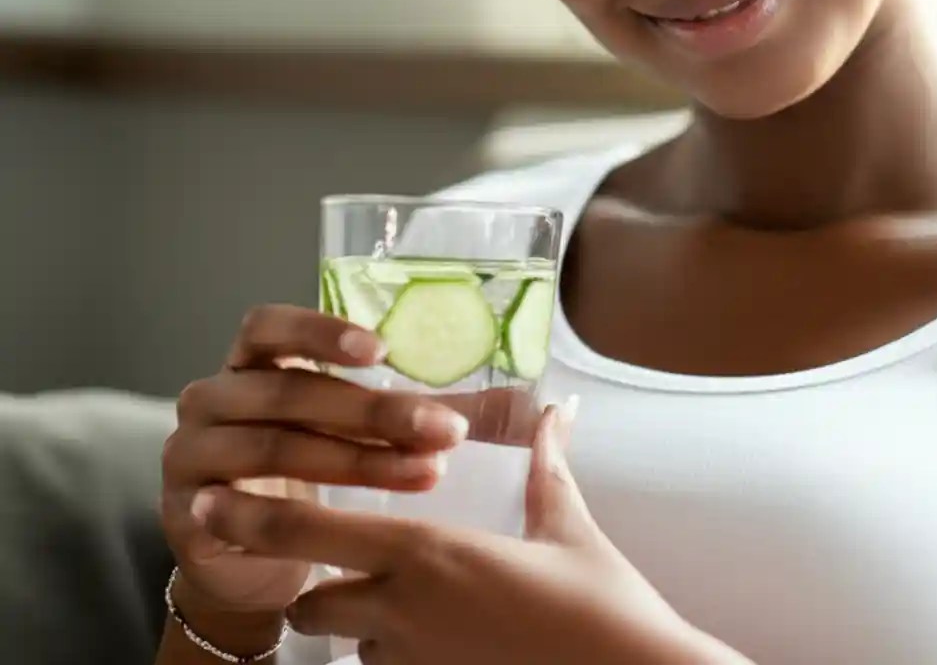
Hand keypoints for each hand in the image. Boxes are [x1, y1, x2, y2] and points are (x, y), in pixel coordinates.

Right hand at [161, 304, 468, 618]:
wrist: (250, 561)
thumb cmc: (313, 477)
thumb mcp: (370, 436)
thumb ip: (432, 412)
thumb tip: (529, 407)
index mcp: (251, 365)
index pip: (267, 326)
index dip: (318, 331)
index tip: (381, 348)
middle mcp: (213, 399)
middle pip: (287, 389)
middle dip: (373, 409)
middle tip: (442, 427)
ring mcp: (191, 453)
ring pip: (275, 445)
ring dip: (358, 460)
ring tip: (427, 472)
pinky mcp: (188, 511)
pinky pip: (243, 504)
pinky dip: (299, 511)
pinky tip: (347, 523)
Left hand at [192, 403, 750, 664]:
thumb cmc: (603, 608)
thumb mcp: (569, 529)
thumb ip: (548, 472)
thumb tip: (558, 418)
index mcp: (428, 553)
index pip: (312, 534)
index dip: (251, 520)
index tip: (211, 504)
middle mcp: (405, 611)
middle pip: (311, 604)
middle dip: (313, 589)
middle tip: (333, 572)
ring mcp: (415, 661)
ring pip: (351, 644)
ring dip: (361, 627)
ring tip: (407, 608)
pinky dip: (398, 656)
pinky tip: (440, 641)